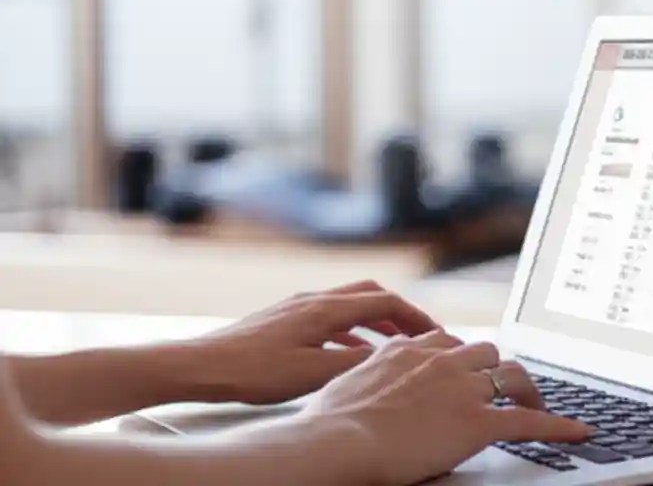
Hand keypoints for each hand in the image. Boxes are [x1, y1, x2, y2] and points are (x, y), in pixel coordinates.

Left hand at [188, 280, 439, 404]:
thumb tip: (394, 360)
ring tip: (393, 345)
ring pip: (349, 305)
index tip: (437, 334)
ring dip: (376, 322)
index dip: (416, 316)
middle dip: (400, 312)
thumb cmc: (252, 372)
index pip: (385, 301)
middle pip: (370, 294)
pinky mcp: (282, 320)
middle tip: (420, 334)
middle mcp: (314, 299)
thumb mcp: (313, 374)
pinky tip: (349, 354)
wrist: (199, 367)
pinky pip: (329, 318)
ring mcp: (296, 307)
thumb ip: (356, 365)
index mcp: (326, 308)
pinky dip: (350, 331)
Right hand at [303, 335, 591, 484]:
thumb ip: (366, 380)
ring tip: (535, 404)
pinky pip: (528, 420)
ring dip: (524, 388)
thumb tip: (359, 388)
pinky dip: (557, 426)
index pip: (447, 341)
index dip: (460, 357)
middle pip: (483, 350)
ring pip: (508, 374)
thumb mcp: (344, 387)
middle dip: (494, 367)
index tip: (465, 368)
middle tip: (503, 387)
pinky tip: (576, 432)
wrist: (337, 442)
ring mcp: (461, 388)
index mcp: (407, 350)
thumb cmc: (326, 425)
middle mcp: (439, 360)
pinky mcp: (478, 422)